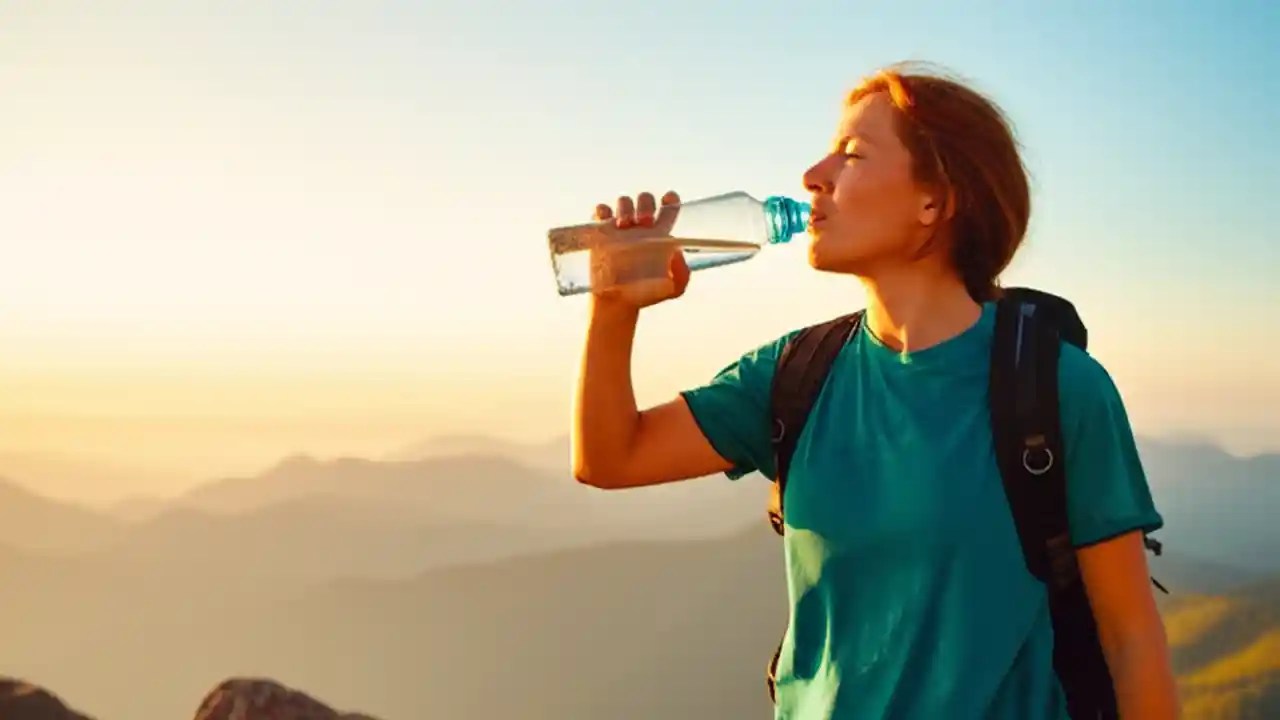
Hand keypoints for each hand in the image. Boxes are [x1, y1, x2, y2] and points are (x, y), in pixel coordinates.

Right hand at [588, 190, 690, 308]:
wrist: (617, 303)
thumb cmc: (646, 295)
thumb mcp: (673, 289)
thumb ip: (683, 274)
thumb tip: (677, 253)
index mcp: (660, 235)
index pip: (668, 208)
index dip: (671, 200)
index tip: (668, 199)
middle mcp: (641, 228)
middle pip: (645, 200)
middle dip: (645, 204)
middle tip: (644, 222)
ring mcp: (621, 229)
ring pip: (624, 201)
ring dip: (625, 207)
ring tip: (624, 225)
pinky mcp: (602, 233)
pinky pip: (601, 211)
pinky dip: (603, 210)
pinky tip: (607, 220)